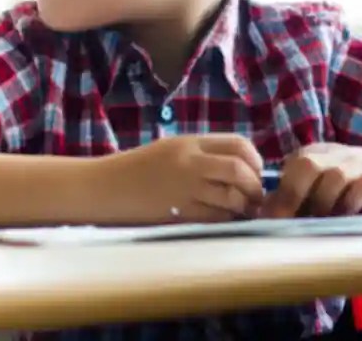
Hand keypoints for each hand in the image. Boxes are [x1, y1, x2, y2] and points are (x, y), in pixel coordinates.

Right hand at [110, 134, 265, 223]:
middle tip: (254, 195)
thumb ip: (202, 154)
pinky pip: (217, 217)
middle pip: (239, 170)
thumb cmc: (137, 168)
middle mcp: (190, 163)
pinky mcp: (180, 213)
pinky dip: (227, 218)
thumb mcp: (170, 149)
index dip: (255, 160)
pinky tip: (223, 217)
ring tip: (242, 209)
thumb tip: (241, 166)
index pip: (238, 145)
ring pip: (232, 197)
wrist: (105, 187)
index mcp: (189, 143)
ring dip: (244, 206)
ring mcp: (185, 189)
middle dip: (255, 186)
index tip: (255, 172)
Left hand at [261, 143, 361, 217]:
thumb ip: (297, 192)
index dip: (276, 196)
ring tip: (323, 222)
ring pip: (334, 179)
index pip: (288, 170)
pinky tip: (349, 216)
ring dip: (325, 205)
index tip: (268, 220)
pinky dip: (352, 205)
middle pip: (306, 166)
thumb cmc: (356, 180)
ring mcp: (359, 165)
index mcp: (314, 154)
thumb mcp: (324, 180)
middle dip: (293, 195)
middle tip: (288, 222)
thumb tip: (265, 213)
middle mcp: (334, 156)